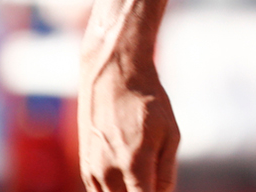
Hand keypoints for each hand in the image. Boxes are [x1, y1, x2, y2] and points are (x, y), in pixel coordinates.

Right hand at [79, 57, 179, 191]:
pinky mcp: (84, 165)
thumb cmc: (148, 102)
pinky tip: (126, 175)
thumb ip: (167, 172)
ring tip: (140, 171)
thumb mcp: (170, 133)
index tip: (157, 189)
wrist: (113, 75)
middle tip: (151, 177)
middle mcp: (109, 171)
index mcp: (134, 164)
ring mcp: (93, 169)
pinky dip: (112, 190)